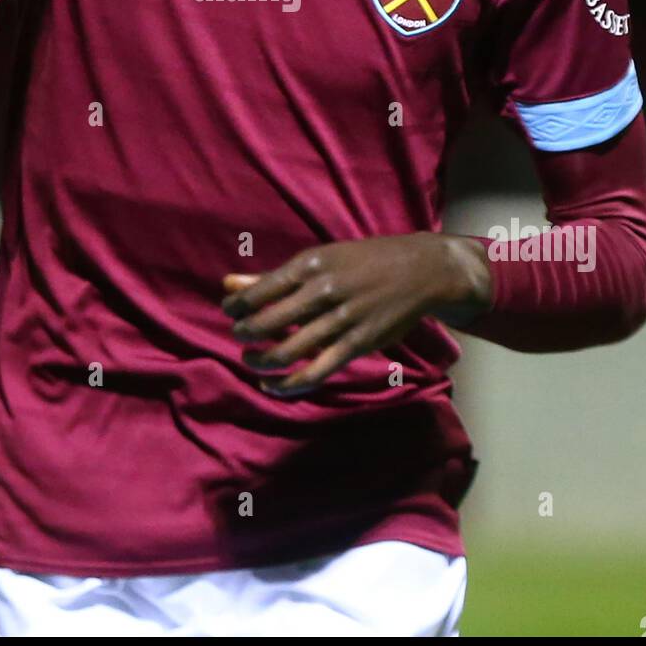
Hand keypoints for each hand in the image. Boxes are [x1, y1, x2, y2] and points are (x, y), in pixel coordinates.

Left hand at [221, 234, 491, 397]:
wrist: (418, 270)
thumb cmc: (361, 262)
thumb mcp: (318, 260)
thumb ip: (272, 277)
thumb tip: (227, 283)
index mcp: (310, 265)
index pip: (259, 291)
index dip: (237, 305)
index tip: (230, 311)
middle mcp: (322, 292)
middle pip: (268, 322)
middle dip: (245, 333)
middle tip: (239, 336)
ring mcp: (341, 321)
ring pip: (287, 351)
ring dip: (260, 360)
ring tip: (250, 358)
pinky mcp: (356, 345)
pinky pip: (315, 373)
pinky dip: (287, 385)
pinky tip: (271, 385)